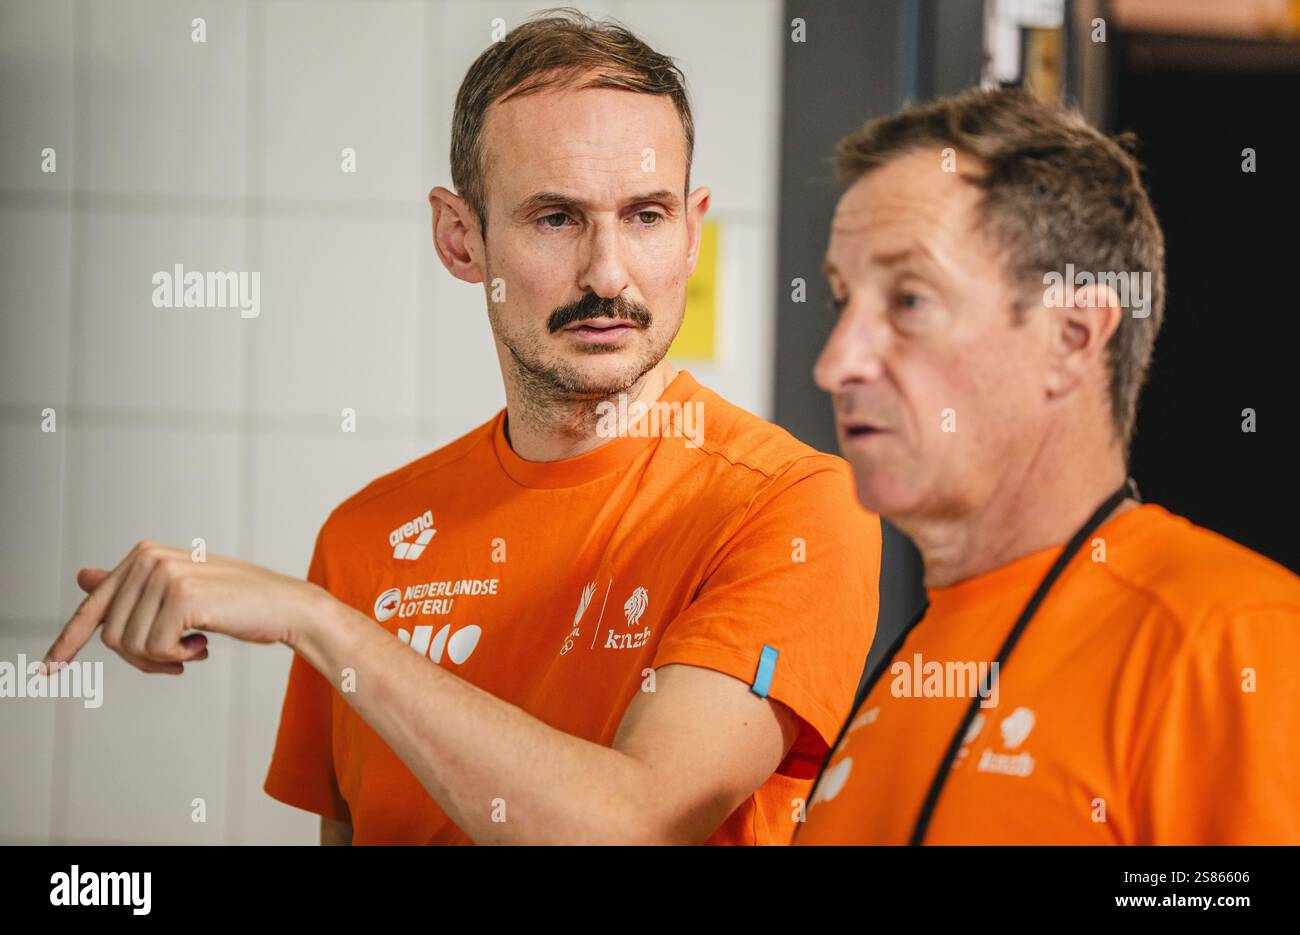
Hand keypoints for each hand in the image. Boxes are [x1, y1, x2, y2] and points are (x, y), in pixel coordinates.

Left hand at [43, 540, 327, 674]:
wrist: (286, 607)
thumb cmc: (237, 603)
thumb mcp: (179, 592)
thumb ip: (130, 587)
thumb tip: (82, 578)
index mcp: (144, 554)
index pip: (94, 607)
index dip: (68, 641)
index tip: (47, 669)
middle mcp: (148, 558)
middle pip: (111, 635)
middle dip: (142, 658)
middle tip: (178, 655)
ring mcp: (164, 574)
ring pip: (131, 646)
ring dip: (162, 660)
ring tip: (194, 647)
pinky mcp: (182, 596)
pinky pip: (156, 649)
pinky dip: (179, 658)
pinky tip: (204, 645)